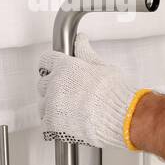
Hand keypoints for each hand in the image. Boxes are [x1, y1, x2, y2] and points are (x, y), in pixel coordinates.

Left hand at [36, 33, 147, 149]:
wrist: (122, 118)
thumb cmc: (116, 94)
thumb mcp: (102, 66)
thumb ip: (85, 52)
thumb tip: (81, 40)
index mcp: (65, 67)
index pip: (46, 60)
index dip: (51, 65)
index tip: (54, 70)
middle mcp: (55, 84)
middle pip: (42, 83)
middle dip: (53, 87)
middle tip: (70, 94)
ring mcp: (52, 105)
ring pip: (42, 104)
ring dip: (52, 106)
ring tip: (71, 110)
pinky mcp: (53, 124)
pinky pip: (45, 122)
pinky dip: (54, 124)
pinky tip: (69, 122)